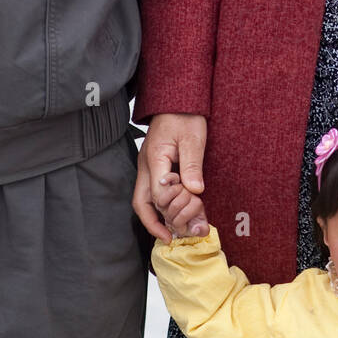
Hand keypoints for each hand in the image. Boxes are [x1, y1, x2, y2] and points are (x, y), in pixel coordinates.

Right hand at [133, 112, 206, 244]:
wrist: (178, 101)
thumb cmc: (185, 115)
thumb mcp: (193, 137)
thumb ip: (192, 163)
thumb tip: (195, 190)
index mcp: (154, 158)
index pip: (158, 192)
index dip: (174, 203)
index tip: (193, 204)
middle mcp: (147, 167)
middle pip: (141, 203)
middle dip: (155, 224)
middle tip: (173, 237)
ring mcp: (149, 169)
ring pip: (144, 201)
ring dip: (158, 219)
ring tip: (174, 233)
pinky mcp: (155, 169)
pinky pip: (152, 194)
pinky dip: (161, 208)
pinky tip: (174, 216)